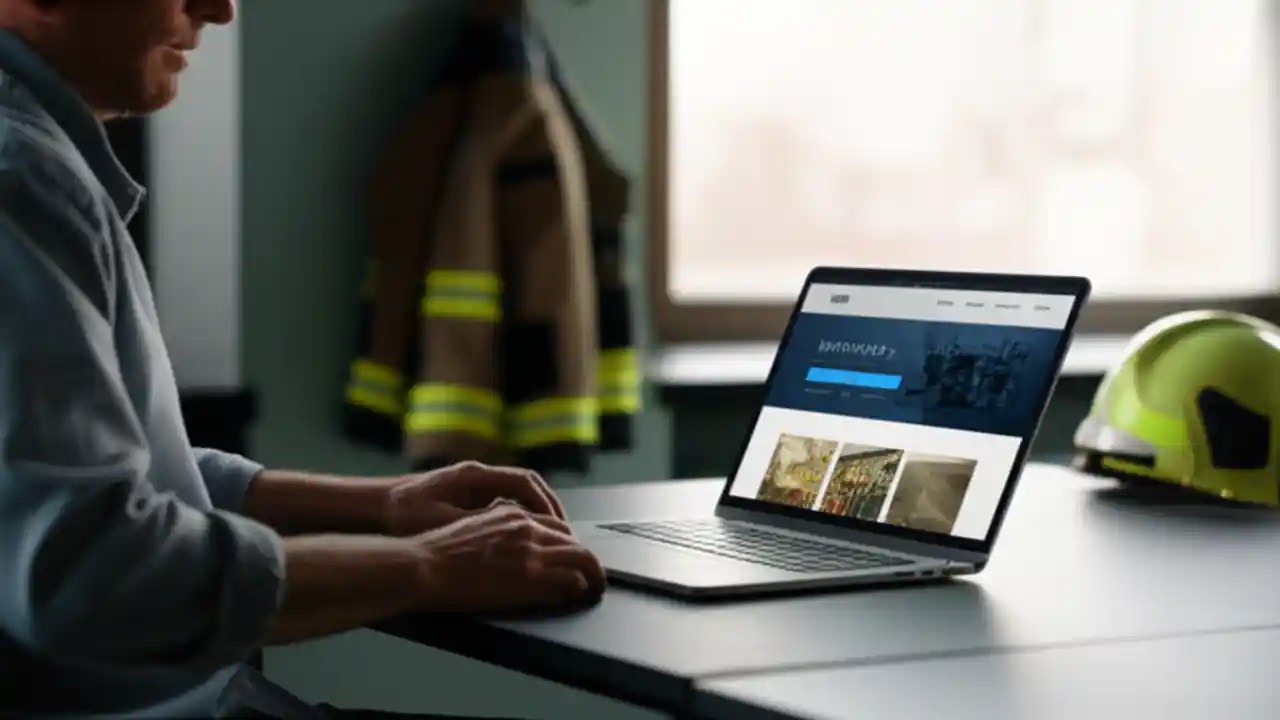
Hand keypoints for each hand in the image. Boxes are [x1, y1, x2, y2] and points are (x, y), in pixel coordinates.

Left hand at [385, 461, 567, 534]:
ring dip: (536, 513)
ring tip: (551, 538)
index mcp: (474, 476)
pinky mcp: (467, 497)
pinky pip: (503, 503)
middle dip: (548, 507)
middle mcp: (478, 475)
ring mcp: (473, 485)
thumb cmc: (404, 515)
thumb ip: (479, 521)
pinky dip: (519, 517)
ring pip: (516, 494)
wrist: (374, 506)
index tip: (560, 525)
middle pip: (526, 484)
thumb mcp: (442, 520)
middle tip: (565, 534)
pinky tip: (522, 538)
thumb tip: (516, 528)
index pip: (523, 481)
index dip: (546, 502)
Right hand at [411, 502, 605, 612]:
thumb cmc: (437, 552)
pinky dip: (581, 586)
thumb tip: (511, 544)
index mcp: (510, 513)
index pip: (552, 524)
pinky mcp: (531, 576)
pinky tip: (582, 593)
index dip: (565, 542)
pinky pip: (571, 579)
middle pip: (572, 538)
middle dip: (583, 556)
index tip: (568, 554)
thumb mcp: (473, 528)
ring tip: (596, 584)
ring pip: (581, 556)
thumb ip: (497, 530)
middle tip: (589, 572)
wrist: (424, 566)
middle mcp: (526, 526)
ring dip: (592, 572)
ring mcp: (531, 550)